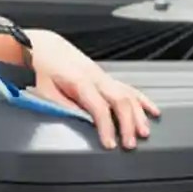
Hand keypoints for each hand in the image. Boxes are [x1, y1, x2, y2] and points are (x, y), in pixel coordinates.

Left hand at [25, 29, 160, 148]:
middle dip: (128, 124)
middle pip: (120, 101)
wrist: (42, 47)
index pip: (100, 108)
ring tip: (144, 132)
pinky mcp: (104, 76)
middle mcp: (95, 77)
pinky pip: (128, 87)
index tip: (110, 144)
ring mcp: (102, 75)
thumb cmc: (40, 68)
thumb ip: (64, 107)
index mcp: (80, 82)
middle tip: (130, 144)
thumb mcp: (45, 91)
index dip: (107, 128)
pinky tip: (152, 110)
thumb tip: (81, 122)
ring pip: (128, 94)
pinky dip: (142, 100)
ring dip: (138, 114)